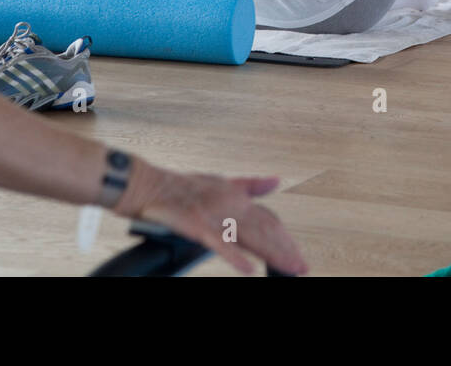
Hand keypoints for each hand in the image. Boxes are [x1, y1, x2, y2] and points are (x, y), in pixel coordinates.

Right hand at [123, 167, 306, 275]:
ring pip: (250, 236)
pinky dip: (235, 256)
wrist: (149, 185)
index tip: (297, 253)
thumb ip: (251, 185)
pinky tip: (249, 269)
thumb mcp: (222, 181)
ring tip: (288, 268)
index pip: (269, 219)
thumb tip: (276, 180)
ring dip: (271, 253)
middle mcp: (231, 204)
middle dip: (286, 249)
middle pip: (266, 229)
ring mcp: (215, 214)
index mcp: (238, 196)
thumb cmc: (182, 186)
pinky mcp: (197, 225)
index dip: (285, 237)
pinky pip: (219, 243)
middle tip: (302, 267)